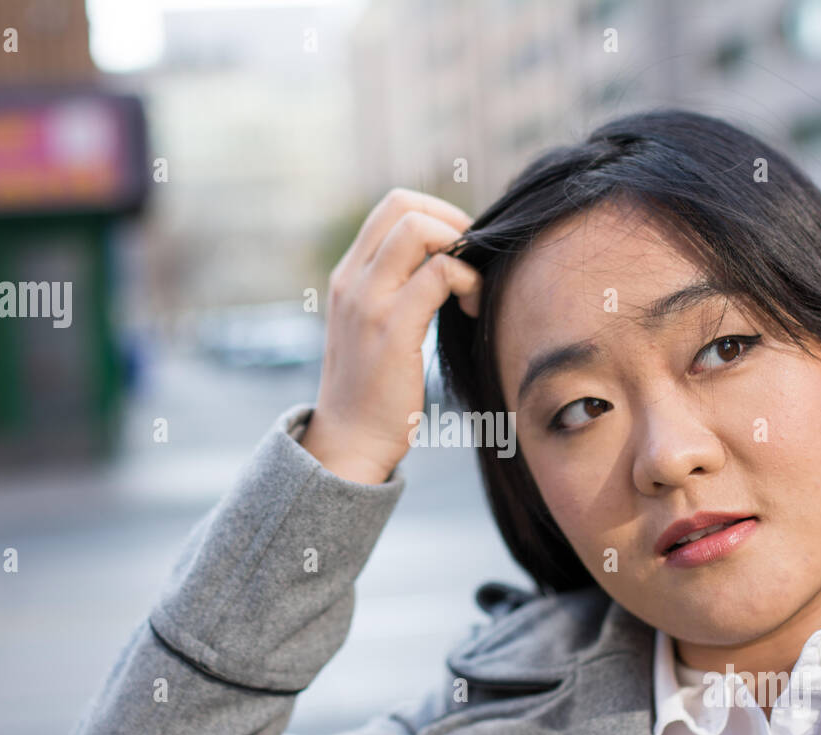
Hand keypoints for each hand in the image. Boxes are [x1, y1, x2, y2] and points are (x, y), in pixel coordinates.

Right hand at [301, 188, 481, 483]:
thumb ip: (397, 292)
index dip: (436, 216)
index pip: (391, 208)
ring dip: (460, 249)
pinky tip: (471, 310)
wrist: (349, 442)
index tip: (459, 253)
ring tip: (471, 289)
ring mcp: (368, 301)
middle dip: (451, 222)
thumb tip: (447, 263)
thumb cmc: (373, 392)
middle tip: (471, 263)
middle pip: (403, 205)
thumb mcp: (375, 329)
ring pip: (419, 229)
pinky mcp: (392, 328)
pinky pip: (439, 274)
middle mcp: (352, 280)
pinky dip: (467, 281)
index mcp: (348, 276)